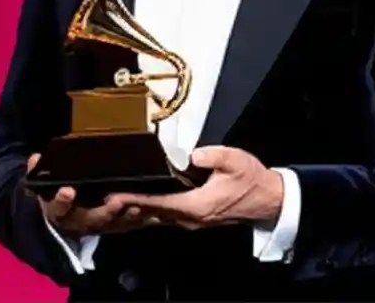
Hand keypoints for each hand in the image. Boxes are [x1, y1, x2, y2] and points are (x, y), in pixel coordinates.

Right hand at [27, 154, 160, 234]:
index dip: (62, 202)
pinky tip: (148, 209)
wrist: (66, 210)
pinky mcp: (116, 224)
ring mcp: (99, 225)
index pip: (58, 209)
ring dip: (126, 217)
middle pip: (91, 220)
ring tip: (137, 206)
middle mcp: (80, 222)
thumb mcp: (44, 182)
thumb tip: (35, 159)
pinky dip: (139, 218)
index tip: (67, 191)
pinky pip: (129, 224)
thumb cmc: (57, 191)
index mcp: (59, 212)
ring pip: (113, 224)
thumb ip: (38, 170)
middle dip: (104, 212)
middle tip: (116, 200)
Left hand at [108, 146, 283, 230]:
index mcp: (197, 205)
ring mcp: (192, 220)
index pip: (158, 202)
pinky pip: (166, 215)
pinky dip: (151, 208)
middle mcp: (191, 218)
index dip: (135, 198)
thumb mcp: (235, 160)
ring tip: (118, 197)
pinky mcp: (195, 218)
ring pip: (158, 216)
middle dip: (130, 204)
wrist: (267, 199)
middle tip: (107, 196)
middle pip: (153, 212)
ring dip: (139, 207)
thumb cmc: (251, 180)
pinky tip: (142, 200)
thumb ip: (213, 155)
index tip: (115, 195)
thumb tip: (193, 154)